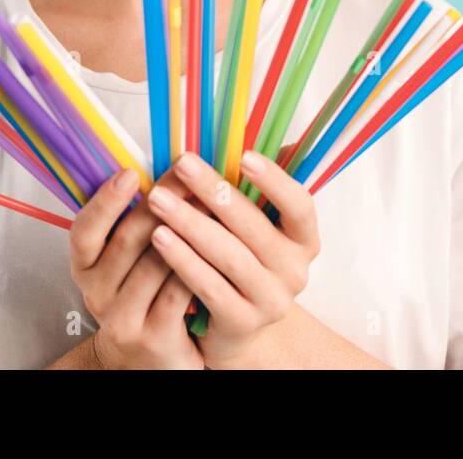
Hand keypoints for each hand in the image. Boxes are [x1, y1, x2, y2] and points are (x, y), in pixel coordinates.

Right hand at [68, 167, 203, 368]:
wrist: (150, 360)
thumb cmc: (145, 295)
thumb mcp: (127, 261)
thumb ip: (137, 220)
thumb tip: (165, 166)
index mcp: (85, 268)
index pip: (84, 231)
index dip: (105, 201)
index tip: (130, 173)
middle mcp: (95, 294)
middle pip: (127, 240)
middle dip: (162, 202)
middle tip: (190, 173)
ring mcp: (122, 319)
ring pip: (156, 264)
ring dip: (187, 229)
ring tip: (212, 201)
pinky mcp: (153, 338)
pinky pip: (178, 292)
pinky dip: (197, 264)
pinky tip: (219, 243)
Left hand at [145, 148, 320, 368]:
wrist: (233, 327)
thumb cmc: (240, 260)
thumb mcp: (256, 226)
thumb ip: (256, 187)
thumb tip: (258, 134)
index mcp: (304, 239)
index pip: (300, 205)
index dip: (275, 180)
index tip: (244, 155)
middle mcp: (295, 271)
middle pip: (254, 227)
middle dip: (214, 191)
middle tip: (181, 164)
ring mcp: (270, 301)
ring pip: (229, 256)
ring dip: (190, 223)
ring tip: (158, 199)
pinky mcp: (242, 322)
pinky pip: (209, 286)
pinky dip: (182, 260)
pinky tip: (158, 238)